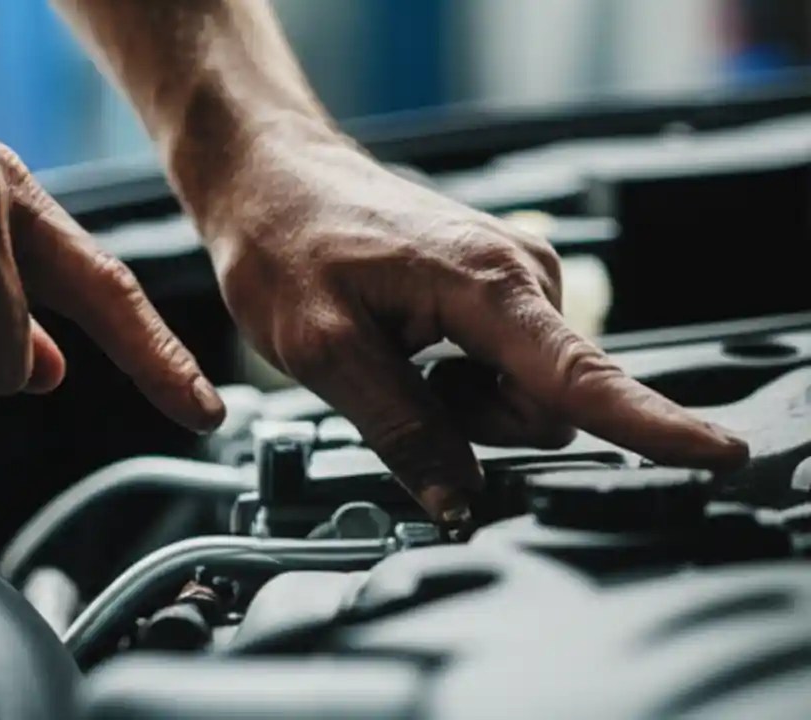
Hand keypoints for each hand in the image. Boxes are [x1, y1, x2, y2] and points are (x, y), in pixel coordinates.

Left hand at [200, 133, 748, 521]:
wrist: (274, 180)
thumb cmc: (288, 241)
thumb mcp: (323, 350)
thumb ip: (400, 430)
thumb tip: (457, 499)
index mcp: (486, 284)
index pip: (579, 375)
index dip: (648, 424)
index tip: (710, 452)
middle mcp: (520, 278)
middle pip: (544, 408)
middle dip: (476, 425)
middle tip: (397, 381)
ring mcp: (512, 285)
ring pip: (522, 399)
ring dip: (460, 405)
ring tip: (398, 355)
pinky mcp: (496, 296)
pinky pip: (503, 375)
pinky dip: (457, 382)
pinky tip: (411, 346)